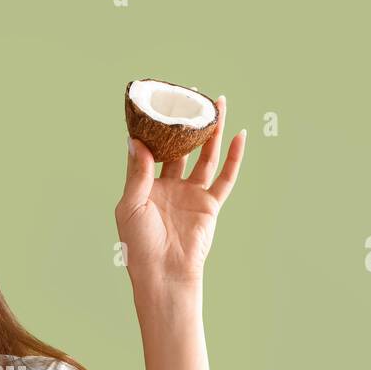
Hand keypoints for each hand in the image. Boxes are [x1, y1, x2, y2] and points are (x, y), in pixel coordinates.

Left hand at [116, 95, 245, 290]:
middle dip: (185, 123)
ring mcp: (191, 194)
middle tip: (189, 95)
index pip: (150, 150)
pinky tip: (239, 135)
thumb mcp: (130, 206)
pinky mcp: (209, 205)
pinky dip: (233, 157)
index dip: (154, 128)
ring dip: (212, 131)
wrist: (163, 274)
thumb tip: (136, 140)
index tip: (156, 103)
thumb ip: (137, 173)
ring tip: (217, 104)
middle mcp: (169, 186)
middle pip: (180, 147)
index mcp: (145, 186)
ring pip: (204, 156)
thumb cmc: (139, 246)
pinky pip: (225, 177)